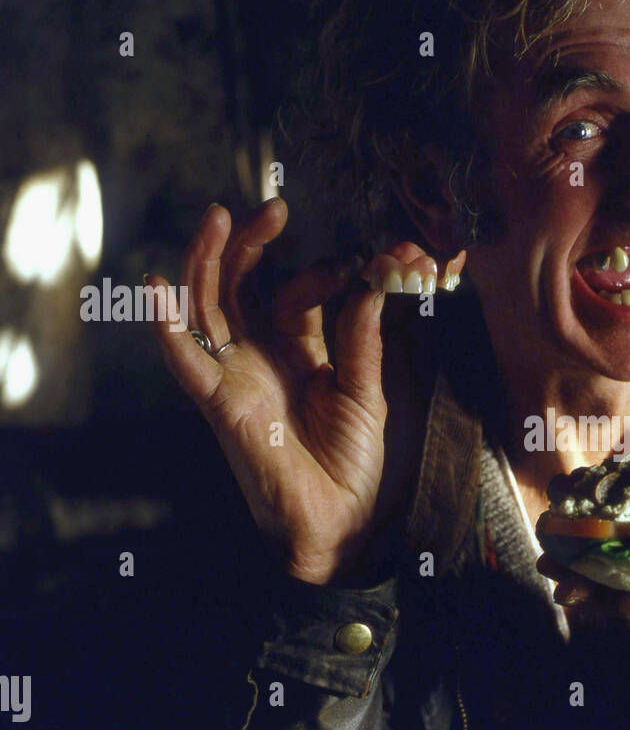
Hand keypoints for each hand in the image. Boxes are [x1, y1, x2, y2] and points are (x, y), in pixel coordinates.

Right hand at [147, 198, 460, 584]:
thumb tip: (373, 281)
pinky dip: (166, 327)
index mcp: (297, 351)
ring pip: (207, 308)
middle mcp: (259, 357)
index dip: (321, 269)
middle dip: (251, 245)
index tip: (362, 258)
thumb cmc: (354, 462)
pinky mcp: (219, 404)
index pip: (294, 292)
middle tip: (272, 208)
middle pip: (240, 287)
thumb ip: (363, 338)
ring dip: (207, 262)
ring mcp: (235, 377)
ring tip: (219, 218)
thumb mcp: (367, 391)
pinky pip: (184, 363)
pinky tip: (156, 288)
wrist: (341, 522)